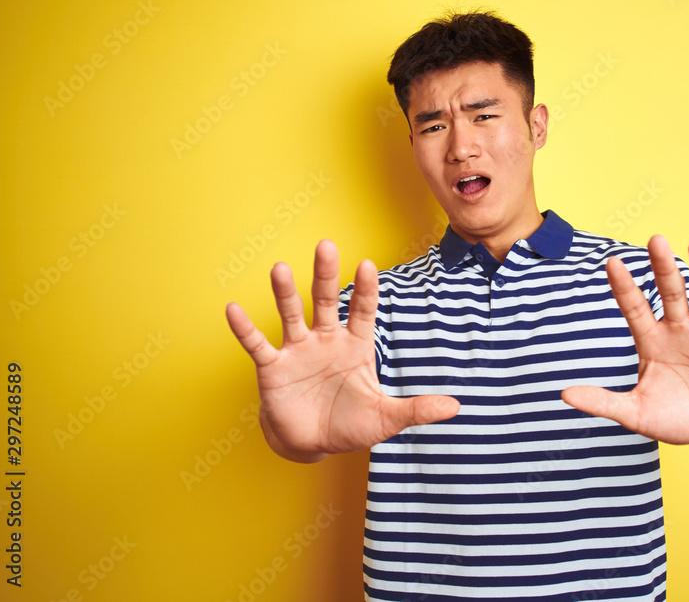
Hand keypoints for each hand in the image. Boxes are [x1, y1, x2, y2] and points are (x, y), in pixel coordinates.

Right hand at [225, 240, 459, 460]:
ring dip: (285, 293)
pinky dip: (245, 329)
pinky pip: (257, 344)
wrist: (312, 443)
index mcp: (355, 345)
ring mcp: (298, 351)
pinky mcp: (273, 368)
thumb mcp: (386, 418)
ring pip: (291, 314)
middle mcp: (325, 340)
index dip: (366, 289)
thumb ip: (416, 410)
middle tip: (326, 245)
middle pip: (326, 300)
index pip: (363, 310)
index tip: (368, 264)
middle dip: (325, 274)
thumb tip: (455, 408)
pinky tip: (233, 310)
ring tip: (279, 268)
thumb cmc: (350, 424)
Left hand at [561, 236, 688, 444]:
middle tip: (655, 240)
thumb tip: (564, 395)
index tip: (611, 263)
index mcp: (652, 341)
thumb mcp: (636, 413)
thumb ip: (603, 402)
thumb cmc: (673, 418)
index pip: (635, 308)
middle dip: (663, 268)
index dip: (624, 287)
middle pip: (671, 293)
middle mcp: (680, 329)